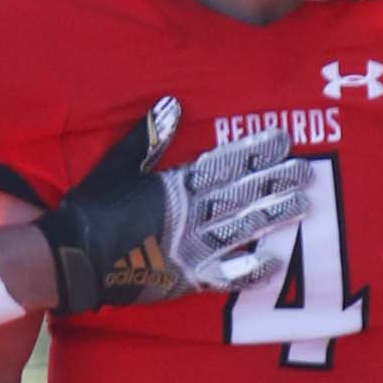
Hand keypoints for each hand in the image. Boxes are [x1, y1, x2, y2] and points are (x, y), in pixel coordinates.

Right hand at [38, 102, 311, 313]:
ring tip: (303, 204)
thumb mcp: (116, 165)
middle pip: (241, 194)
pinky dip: (250, 270)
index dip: (255, 151)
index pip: (224, 163)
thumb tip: (173, 104)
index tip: (283, 140)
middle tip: (308, 171)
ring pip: (242, 228)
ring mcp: (192, 248)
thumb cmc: (92, 208)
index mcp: (175, 185)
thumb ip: (148, 137)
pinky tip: (275, 261)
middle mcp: (190, 215)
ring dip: (273, 216)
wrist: (75, 259)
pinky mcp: (187, 278)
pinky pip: (226, 276)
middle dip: (275, 181)